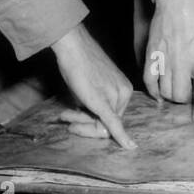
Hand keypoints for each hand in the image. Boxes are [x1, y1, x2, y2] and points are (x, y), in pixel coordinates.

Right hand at [50, 24, 135, 148]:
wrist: (73, 46)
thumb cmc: (79, 62)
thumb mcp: (91, 87)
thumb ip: (95, 105)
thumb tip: (94, 123)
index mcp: (124, 89)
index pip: (113, 117)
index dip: (93, 124)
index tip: (74, 122)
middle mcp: (124, 93)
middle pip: (108, 122)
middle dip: (86, 125)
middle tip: (66, 119)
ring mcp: (115, 96)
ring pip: (101, 123)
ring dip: (81, 124)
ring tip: (64, 115)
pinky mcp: (103, 101)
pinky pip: (113, 123)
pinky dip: (120, 137)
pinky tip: (129, 147)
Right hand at [145, 0, 193, 120]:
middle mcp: (183, 61)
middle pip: (180, 94)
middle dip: (185, 101)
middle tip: (188, 95)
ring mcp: (165, 57)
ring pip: (165, 90)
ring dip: (170, 96)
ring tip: (175, 91)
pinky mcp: (151, 53)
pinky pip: (148, 79)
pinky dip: (152, 90)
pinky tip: (158, 93)